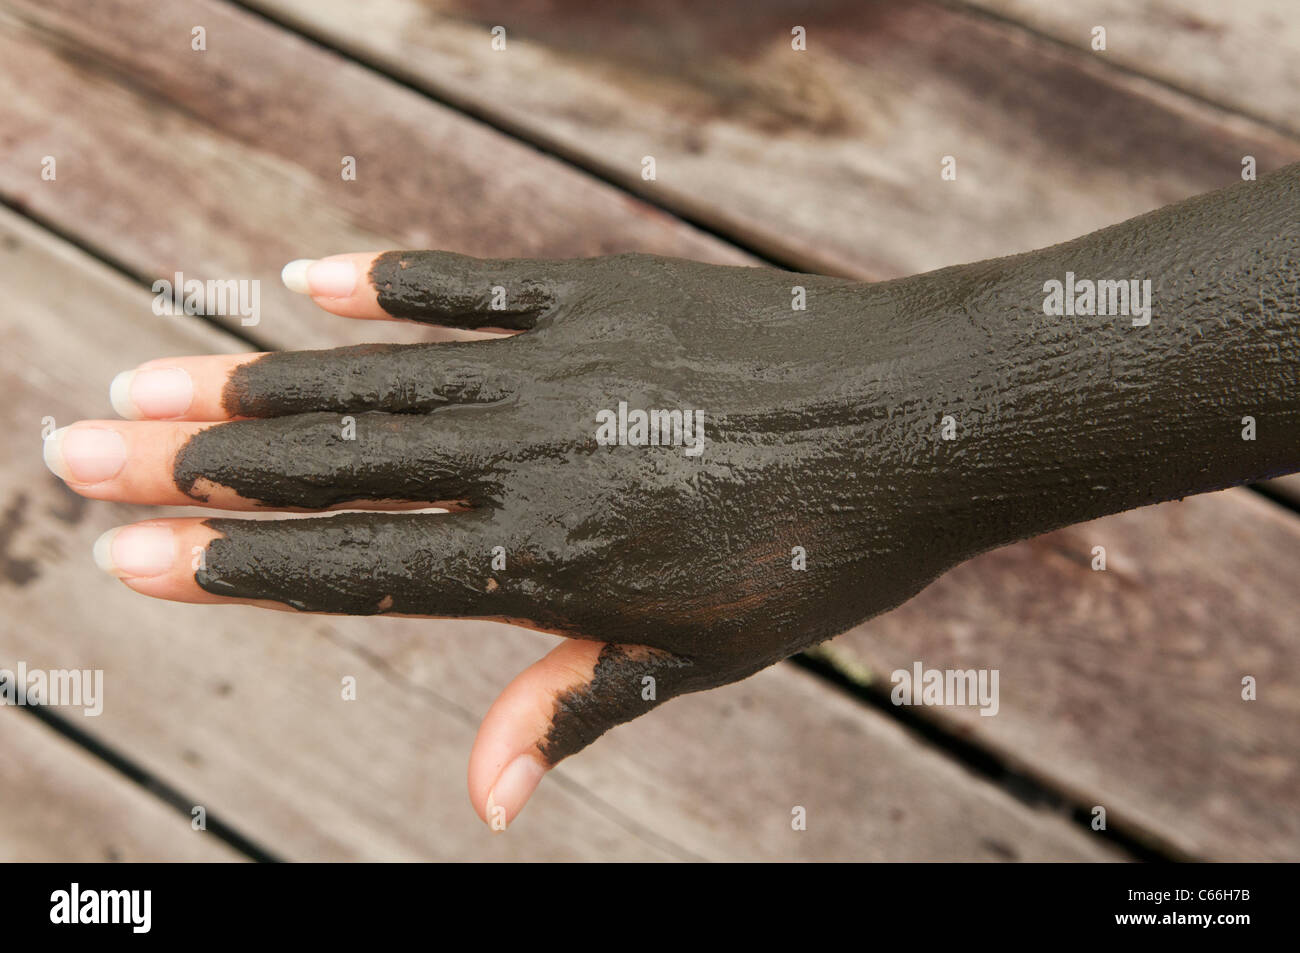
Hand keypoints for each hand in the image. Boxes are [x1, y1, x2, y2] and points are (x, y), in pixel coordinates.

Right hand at [44, 249, 952, 827]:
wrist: (923, 418)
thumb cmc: (818, 555)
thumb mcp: (703, 654)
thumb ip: (574, 705)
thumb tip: (475, 798)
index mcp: (546, 561)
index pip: (350, 567)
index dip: (229, 567)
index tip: (124, 557)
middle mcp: (527, 457)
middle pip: (325, 466)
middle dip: (189, 467)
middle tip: (74, 451)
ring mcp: (556, 364)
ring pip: (369, 377)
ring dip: (248, 382)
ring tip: (146, 382)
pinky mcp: (595, 292)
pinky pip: (462, 284)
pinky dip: (375, 283)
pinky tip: (297, 282)